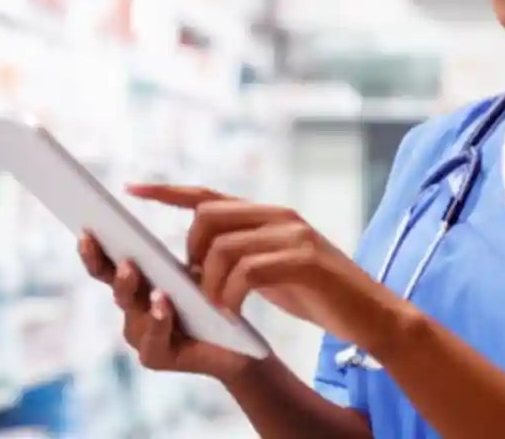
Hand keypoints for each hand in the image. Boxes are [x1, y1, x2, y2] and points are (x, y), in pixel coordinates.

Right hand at [77, 232, 252, 379]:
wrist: (241, 344)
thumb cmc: (216, 298)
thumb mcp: (197, 264)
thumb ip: (177, 247)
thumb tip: (154, 210)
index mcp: (138, 282)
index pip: (107, 264)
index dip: (94, 248)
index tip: (86, 226)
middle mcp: (133, 308)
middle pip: (110, 283)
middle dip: (99, 261)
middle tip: (94, 237)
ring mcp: (141, 334)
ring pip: (129, 310)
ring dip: (128, 287)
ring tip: (130, 268)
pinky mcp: (156, 356)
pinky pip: (151, 341)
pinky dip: (156, 321)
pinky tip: (162, 302)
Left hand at [127, 184, 403, 348]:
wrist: (373, 314)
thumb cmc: (320, 295)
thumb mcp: (274, 270)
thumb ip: (243, 256)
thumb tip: (200, 260)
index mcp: (268, 215)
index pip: (209, 194)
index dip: (167, 191)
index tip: (131, 190)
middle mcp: (279, 216)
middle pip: (208, 215)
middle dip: (191, 251)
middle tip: (198, 283)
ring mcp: (293, 235)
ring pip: (224, 246)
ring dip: (211, 283)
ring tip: (217, 307)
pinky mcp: (304, 260)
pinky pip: (249, 271)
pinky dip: (232, 294)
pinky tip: (234, 312)